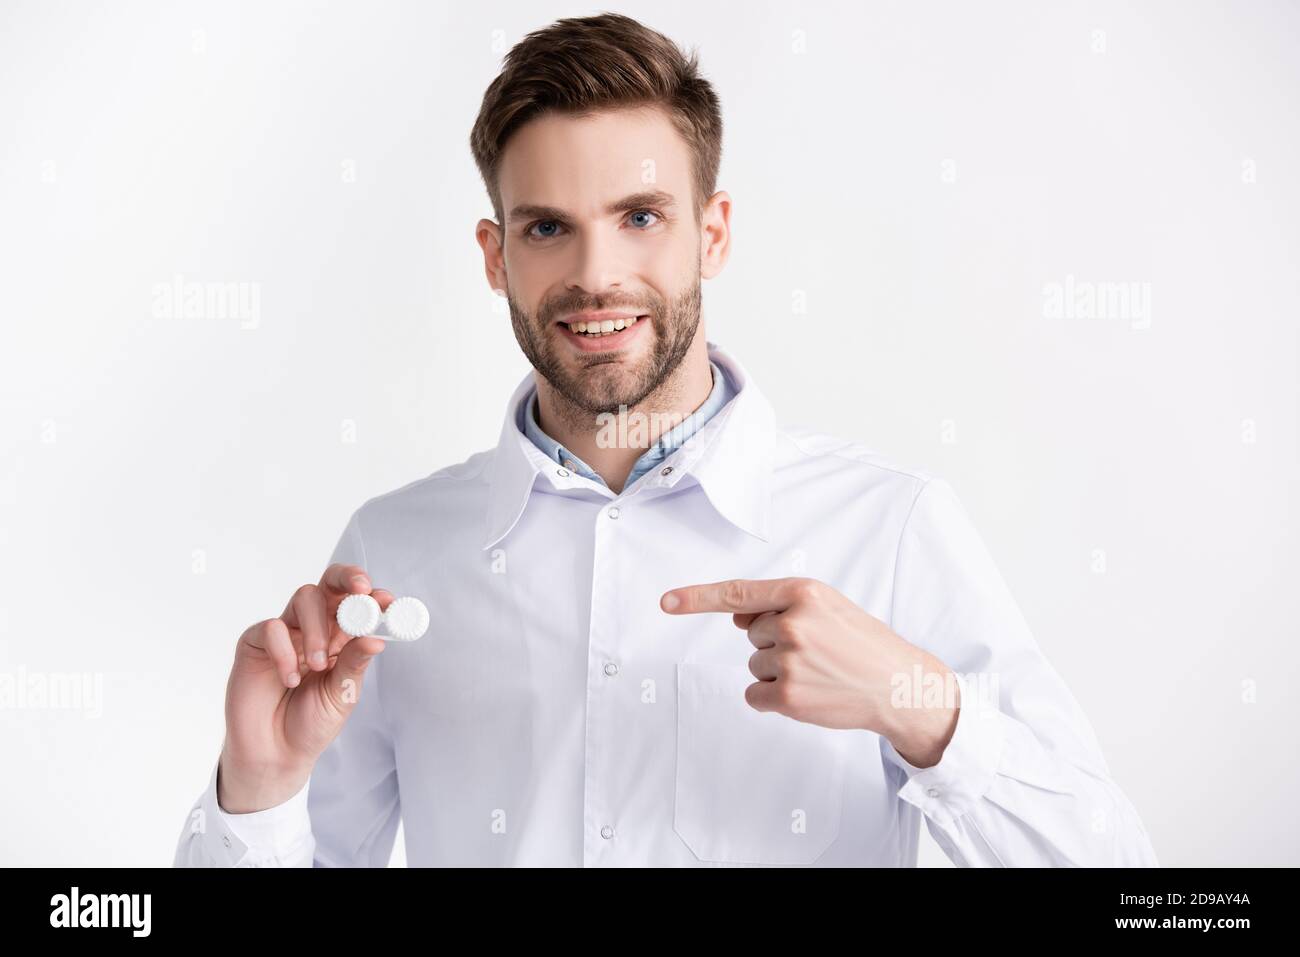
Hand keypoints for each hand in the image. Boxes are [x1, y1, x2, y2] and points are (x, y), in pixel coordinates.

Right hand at [218, 563, 391, 811]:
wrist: (275, 754)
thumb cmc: (312, 722)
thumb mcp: (342, 694)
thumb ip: (354, 663)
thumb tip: (377, 638)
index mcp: (341, 637)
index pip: (357, 603)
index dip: (373, 596)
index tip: (387, 601)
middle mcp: (315, 627)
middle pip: (329, 584)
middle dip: (348, 579)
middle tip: (361, 592)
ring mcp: (286, 632)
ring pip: (305, 598)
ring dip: (317, 628)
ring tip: (318, 665)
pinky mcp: (255, 643)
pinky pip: (272, 628)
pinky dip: (285, 651)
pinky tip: (291, 679)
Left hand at [660, 577, 959, 767]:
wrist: (899, 685)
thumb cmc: (863, 643)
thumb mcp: (827, 607)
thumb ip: (779, 605)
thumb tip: (735, 615)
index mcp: (803, 592)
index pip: (738, 592)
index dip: (697, 598)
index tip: (666, 602)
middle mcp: (793, 622)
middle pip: (751, 633)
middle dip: (776, 642)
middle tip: (818, 651)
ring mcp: (790, 661)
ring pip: (755, 665)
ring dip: (779, 671)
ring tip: (820, 672)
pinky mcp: (789, 697)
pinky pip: (756, 695)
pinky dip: (774, 699)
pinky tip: (808, 694)